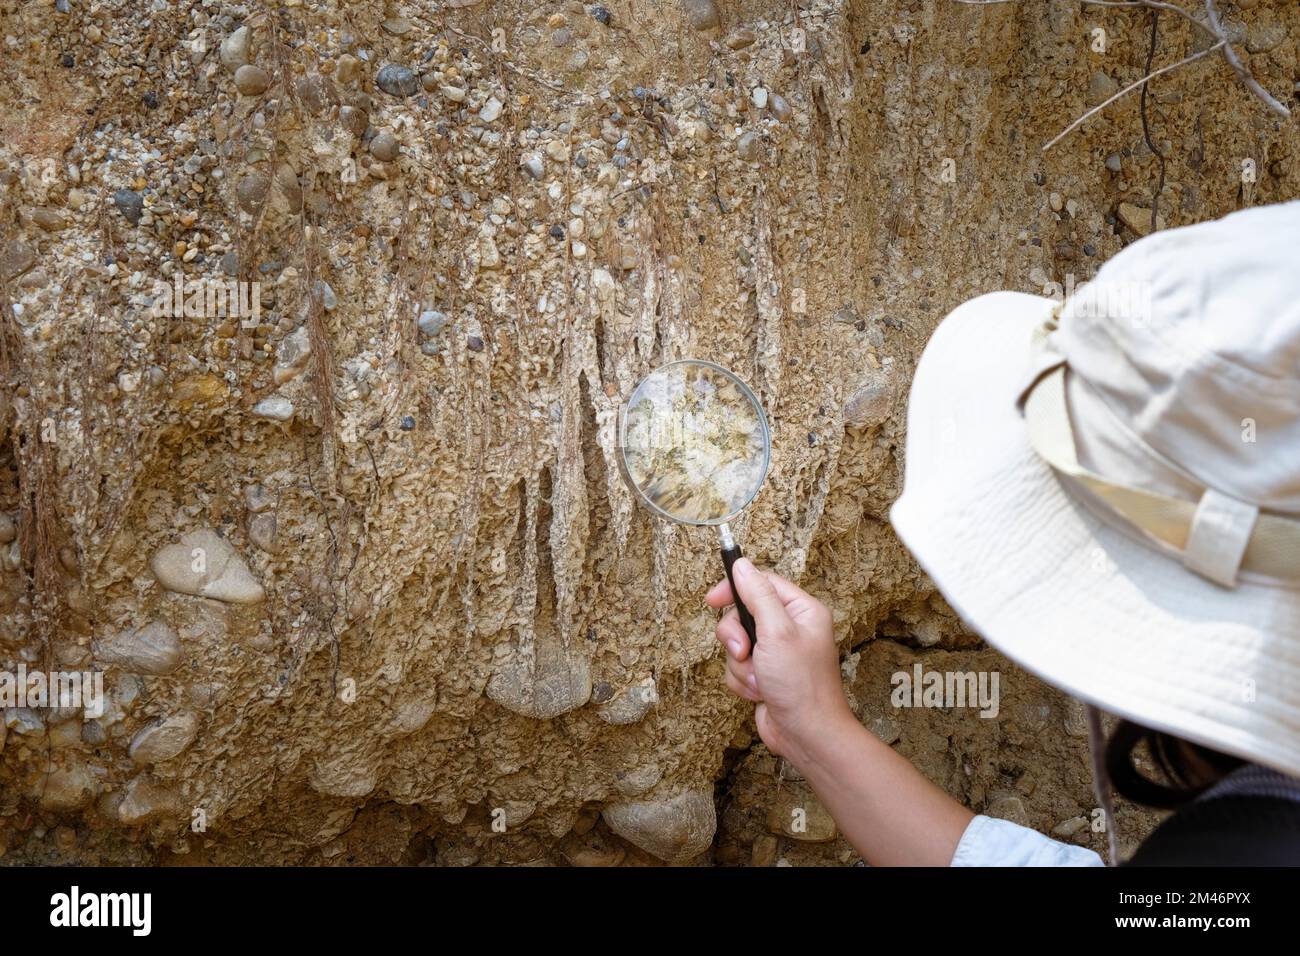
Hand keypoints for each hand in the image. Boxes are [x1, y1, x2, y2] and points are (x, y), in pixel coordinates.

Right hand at [706, 559, 851, 766]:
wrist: (806, 735)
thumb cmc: (801, 685)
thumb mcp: (777, 632)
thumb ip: (758, 596)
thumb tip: (742, 566)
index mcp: (802, 611)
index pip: (762, 584)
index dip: (735, 588)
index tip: (712, 599)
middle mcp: (790, 629)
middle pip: (743, 615)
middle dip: (737, 637)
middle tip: (745, 652)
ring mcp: (776, 653)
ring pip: (736, 644)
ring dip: (741, 665)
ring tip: (760, 680)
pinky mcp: (764, 674)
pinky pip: (737, 667)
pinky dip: (742, 681)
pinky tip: (759, 693)